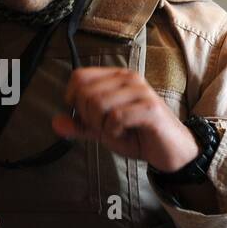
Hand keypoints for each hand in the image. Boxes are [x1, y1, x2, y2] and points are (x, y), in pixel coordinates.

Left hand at [52, 67, 198, 171]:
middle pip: (85, 92)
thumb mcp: (103, 130)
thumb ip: (80, 126)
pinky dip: (114, 132)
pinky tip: (125, 134)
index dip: (73, 99)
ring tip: (117, 131)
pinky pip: (115, 117)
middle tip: (105, 128)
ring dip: (101, 127)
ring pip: (98, 104)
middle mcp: (128, 78)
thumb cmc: (137, 135)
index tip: (86, 117)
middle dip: (88, 118)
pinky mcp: (149, 107)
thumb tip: (55, 123)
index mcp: (116, 77)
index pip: (79, 76)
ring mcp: (140, 91)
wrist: (171, 151)